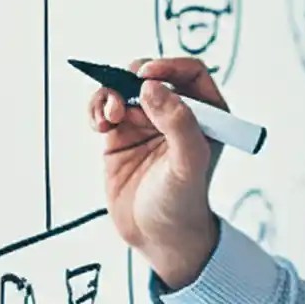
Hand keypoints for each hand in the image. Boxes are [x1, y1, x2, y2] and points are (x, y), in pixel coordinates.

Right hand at [88, 57, 227, 289]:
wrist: (157, 238)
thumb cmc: (183, 203)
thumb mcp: (188, 164)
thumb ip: (178, 124)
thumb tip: (152, 87)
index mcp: (206, 114)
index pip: (190, 73)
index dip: (169, 66)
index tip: (146, 74)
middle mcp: (176, 113)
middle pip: (153, 75)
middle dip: (133, 78)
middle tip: (121, 92)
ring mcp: (147, 122)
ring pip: (125, 87)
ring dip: (111, 93)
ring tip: (108, 117)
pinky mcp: (121, 134)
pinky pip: (105, 107)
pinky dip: (97, 108)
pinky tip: (99, 124)